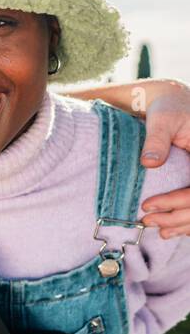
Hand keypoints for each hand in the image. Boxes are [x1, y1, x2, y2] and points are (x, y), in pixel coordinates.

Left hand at [139, 81, 189, 237]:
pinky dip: (188, 220)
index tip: (148, 205)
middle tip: (147, 219)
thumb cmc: (168, 109)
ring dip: (182, 222)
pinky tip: (171, 229)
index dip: (178, 201)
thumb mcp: (162, 120)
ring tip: (157, 229)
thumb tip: (149, 162)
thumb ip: (156, 139)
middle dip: (177, 216)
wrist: (173, 104)